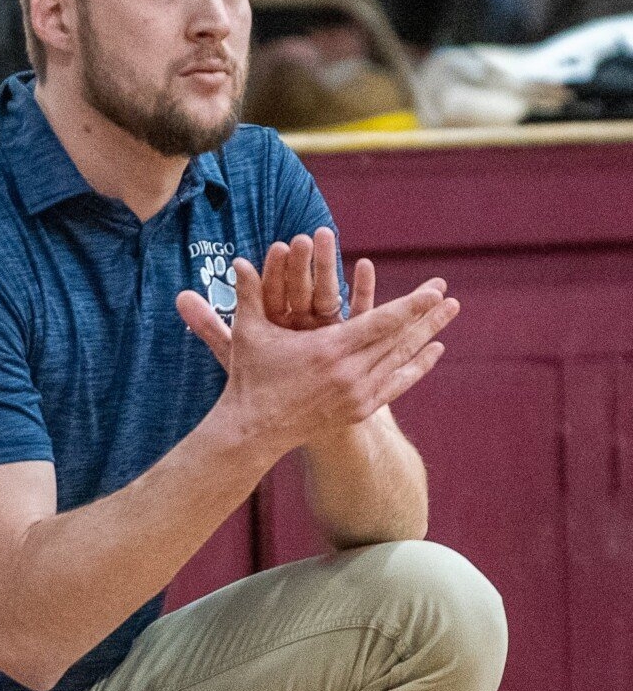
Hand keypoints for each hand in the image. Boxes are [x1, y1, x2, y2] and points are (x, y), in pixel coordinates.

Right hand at [177, 257, 456, 458]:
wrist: (255, 429)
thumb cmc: (250, 376)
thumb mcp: (248, 332)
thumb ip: (249, 294)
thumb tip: (238, 261)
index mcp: (327, 350)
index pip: (380, 324)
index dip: (409, 306)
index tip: (435, 291)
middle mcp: (350, 372)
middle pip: (399, 341)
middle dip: (427, 317)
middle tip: (451, 298)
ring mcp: (358, 394)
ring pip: (401, 360)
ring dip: (427, 336)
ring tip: (449, 316)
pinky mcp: (359, 409)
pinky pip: (397, 384)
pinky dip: (417, 366)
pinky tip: (434, 351)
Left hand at [193, 230, 377, 371]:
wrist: (301, 410)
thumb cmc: (267, 381)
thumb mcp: (237, 352)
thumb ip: (211, 326)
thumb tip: (178, 297)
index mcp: (274, 324)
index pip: (271, 295)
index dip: (272, 274)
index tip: (276, 247)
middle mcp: (299, 322)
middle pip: (300, 290)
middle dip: (301, 266)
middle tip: (302, 238)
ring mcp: (326, 329)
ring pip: (327, 295)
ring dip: (327, 268)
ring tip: (327, 237)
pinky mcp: (350, 338)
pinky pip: (355, 312)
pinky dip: (360, 291)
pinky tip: (364, 265)